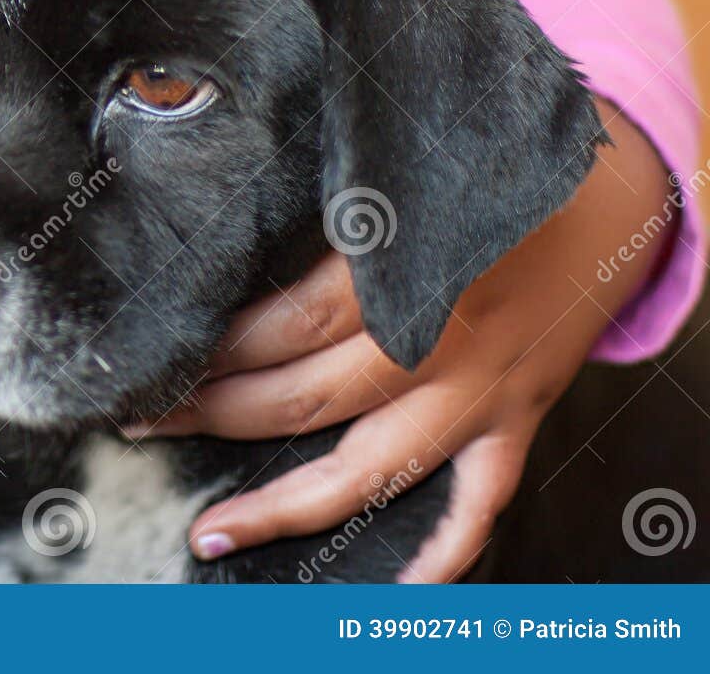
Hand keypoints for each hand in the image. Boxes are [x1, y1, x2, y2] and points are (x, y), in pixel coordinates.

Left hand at [126, 100, 672, 580]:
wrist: (610, 193)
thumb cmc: (482, 166)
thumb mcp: (396, 164)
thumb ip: (324, 197)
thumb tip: (225, 223)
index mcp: (403, 266)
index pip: (284, 326)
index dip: (213, 351)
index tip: (154, 361)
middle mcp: (440, 341)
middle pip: (305, 399)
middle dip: (212, 416)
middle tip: (144, 423)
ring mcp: (483, 393)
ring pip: (372, 469)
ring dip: (283, 506)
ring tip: (212, 528)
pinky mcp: (519, 421)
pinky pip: (478, 505)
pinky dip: (437, 555)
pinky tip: (382, 592)